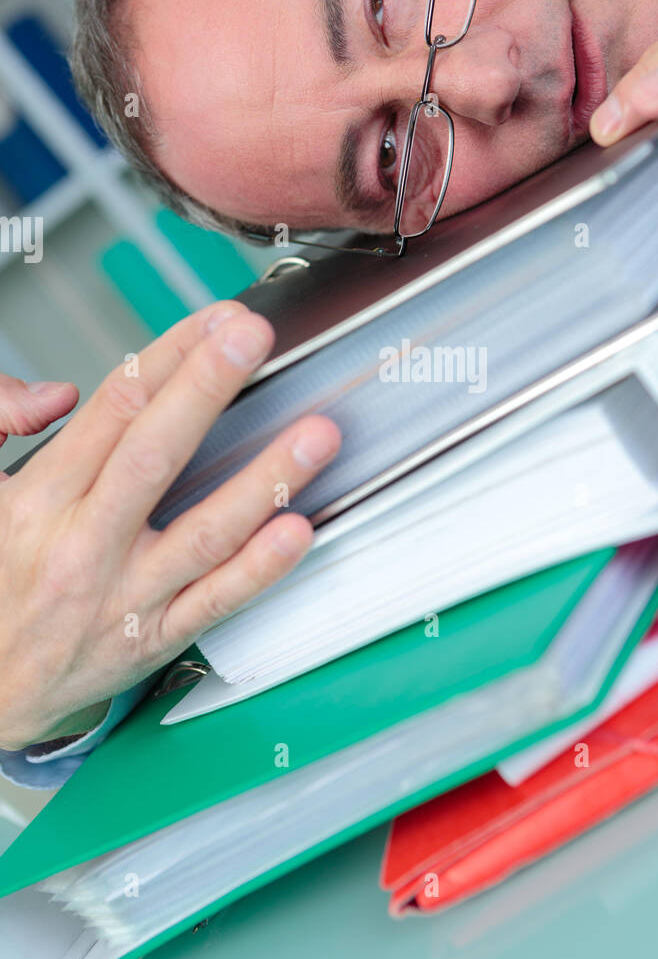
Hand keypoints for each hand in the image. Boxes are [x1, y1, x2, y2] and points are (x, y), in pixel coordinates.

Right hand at [0, 302, 339, 749]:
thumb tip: (56, 394)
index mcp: (43, 498)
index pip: (114, 410)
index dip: (169, 356)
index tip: (215, 321)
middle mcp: (85, 544)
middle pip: (154, 455)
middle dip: (206, 389)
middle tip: (251, 340)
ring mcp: (126, 594)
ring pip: (202, 532)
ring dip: (261, 479)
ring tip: (314, 436)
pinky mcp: (154, 637)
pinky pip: (214, 601)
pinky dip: (259, 568)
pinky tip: (297, 531)